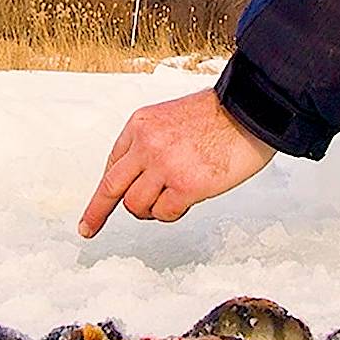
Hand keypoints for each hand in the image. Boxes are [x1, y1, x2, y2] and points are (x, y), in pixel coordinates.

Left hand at [77, 90, 276, 237]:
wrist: (252, 111)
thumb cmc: (220, 115)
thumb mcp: (171, 119)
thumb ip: (151, 145)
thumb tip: (138, 180)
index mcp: (141, 125)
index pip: (112, 163)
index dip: (106, 187)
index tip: (96, 204)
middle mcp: (147, 144)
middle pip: (111, 187)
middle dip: (96, 212)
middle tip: (88, 228)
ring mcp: (164, 166)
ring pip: (137, 206)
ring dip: (152, 210)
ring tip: (173, 198)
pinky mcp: (186, 186)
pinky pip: (164, 213)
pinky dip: (172, 213)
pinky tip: (187, 200)